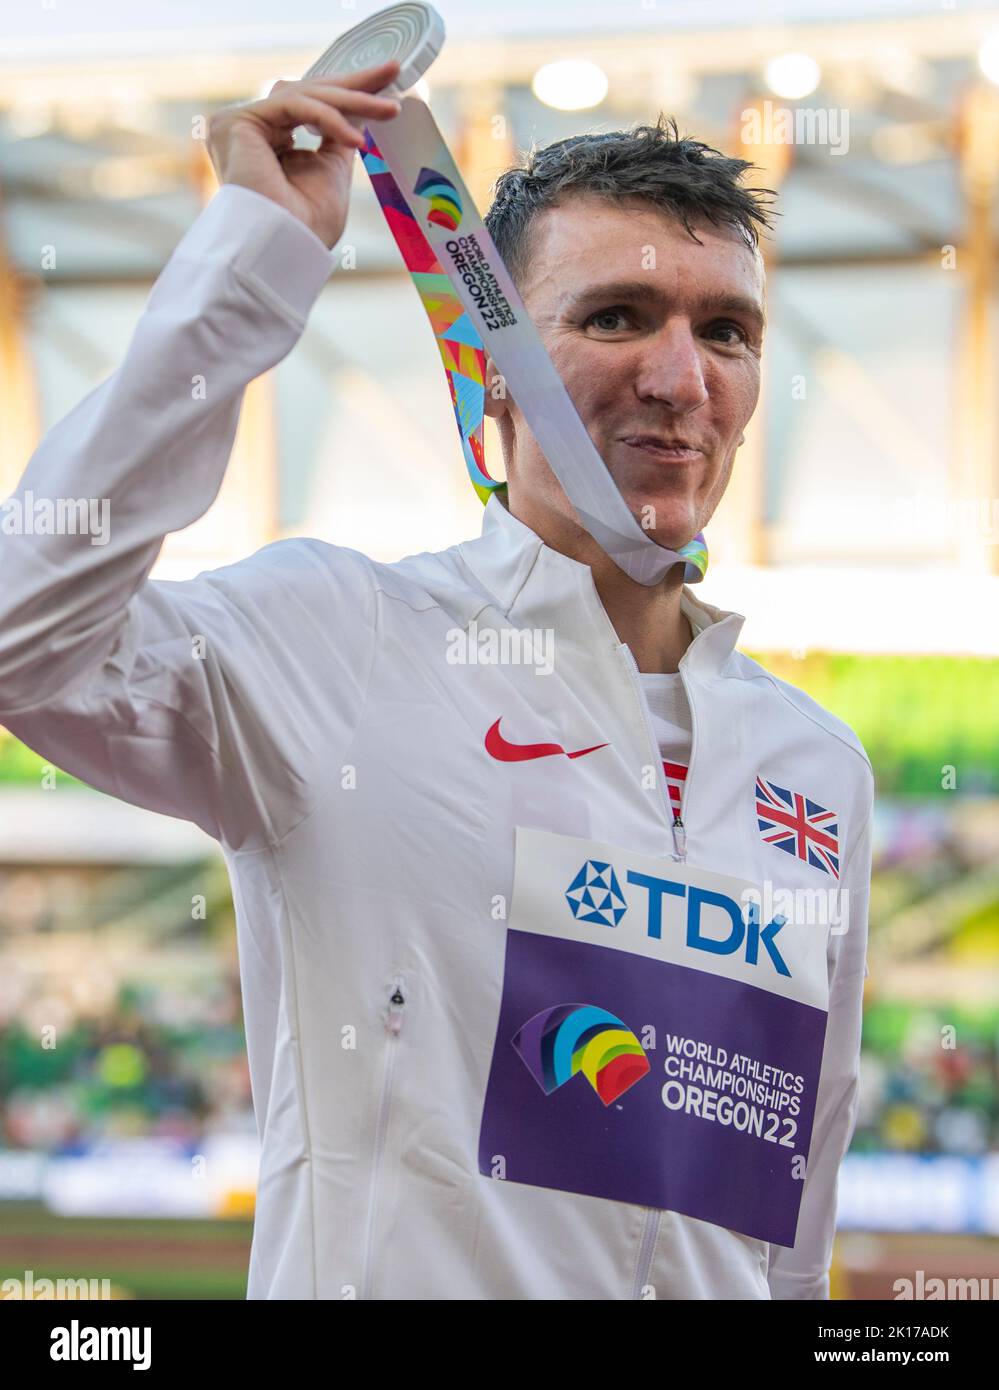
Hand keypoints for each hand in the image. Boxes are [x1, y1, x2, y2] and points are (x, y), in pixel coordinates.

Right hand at [206, 60, 402, 247]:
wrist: (286, 252)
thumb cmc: (308, 228)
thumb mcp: (332, 170)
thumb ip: (338, 136)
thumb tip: (359, 108)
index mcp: (270, 144)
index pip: (311, 107)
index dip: (349, 93)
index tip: (387, 81)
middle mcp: (251, 132)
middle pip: (308, 93)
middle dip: (354, 84)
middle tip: (392, 71)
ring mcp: (240, 125)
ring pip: (304, 95)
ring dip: (351, 100)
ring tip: (389, 110)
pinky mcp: (236, 123)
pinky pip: (293, 105)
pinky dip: (328, 118)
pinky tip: (355, 139)